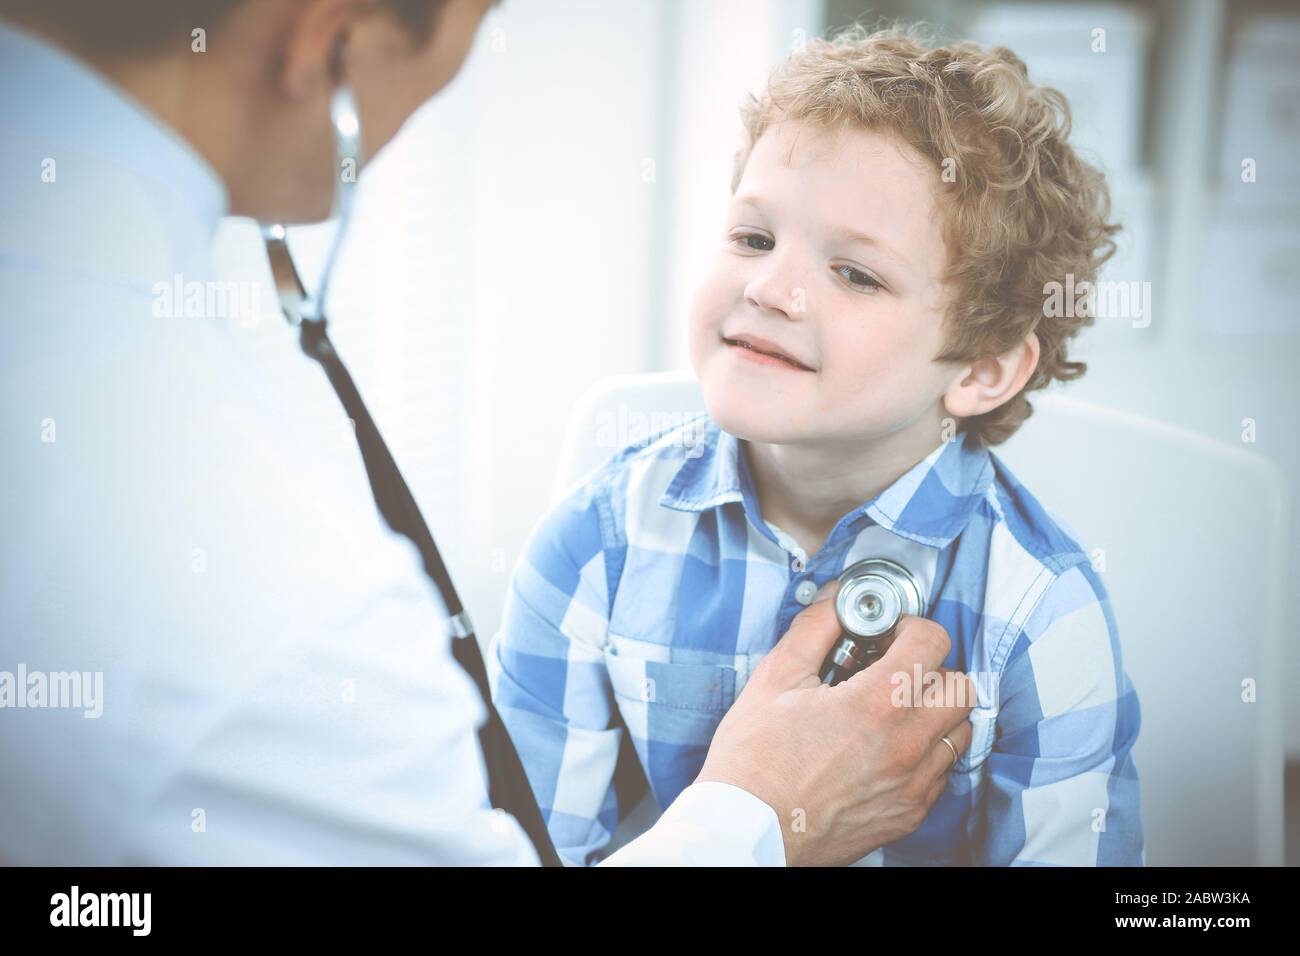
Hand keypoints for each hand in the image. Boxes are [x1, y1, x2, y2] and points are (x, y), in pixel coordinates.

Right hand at [695, 580, 975, 865]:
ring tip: (895, 709)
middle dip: (932, 667)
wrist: (749, 832)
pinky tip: (887, 747)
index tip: (890, 633)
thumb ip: (815, 628)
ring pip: (960, 731)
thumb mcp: (775, 678)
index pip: (933, 642)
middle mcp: (906, 746)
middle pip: (961, 687)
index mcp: (875, 704)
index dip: (911, 626)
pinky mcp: (909, 813)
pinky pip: (942, 772)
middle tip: (896, 668)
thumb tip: (838, 599)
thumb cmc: (754, 761)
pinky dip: (925, 752)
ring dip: (935, 711)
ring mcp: (912, 784)